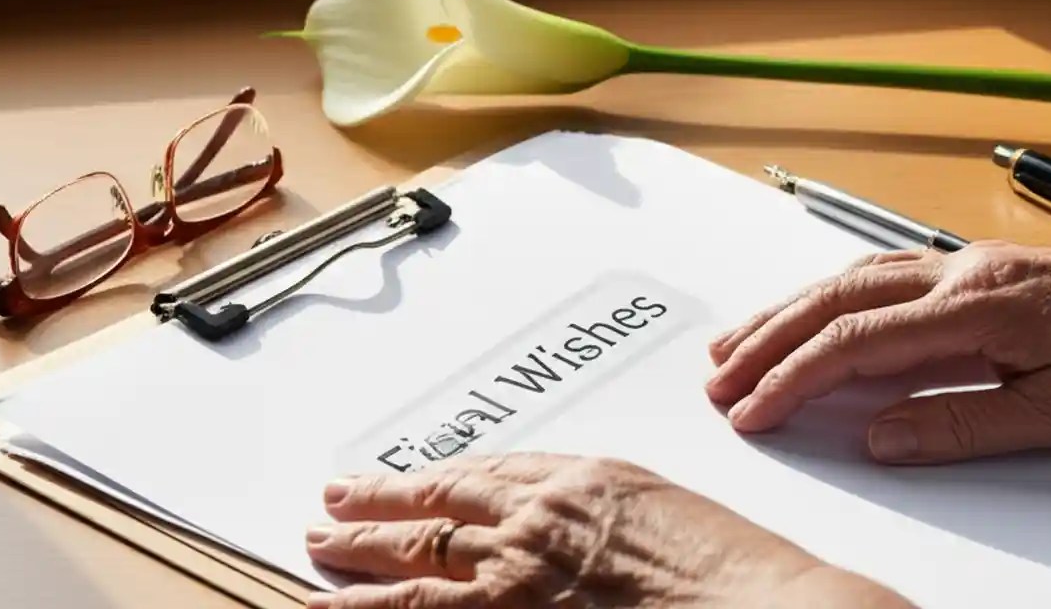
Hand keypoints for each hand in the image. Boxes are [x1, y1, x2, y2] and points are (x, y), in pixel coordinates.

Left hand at [305, 453, 914, 608]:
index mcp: (581, 482)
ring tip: (314, 547)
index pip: (485, 473)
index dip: (436, 478)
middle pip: (436, 504)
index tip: (409, 480)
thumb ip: (602, 519)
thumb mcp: (667, 517)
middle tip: (334, 501)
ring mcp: (519, 578)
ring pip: (412, 561)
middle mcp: (539, 520)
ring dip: (355, 555)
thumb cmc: (735, 574)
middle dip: (378, 504)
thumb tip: (563, 537)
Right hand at [706, 221, 1050, 464]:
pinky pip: (875, 271)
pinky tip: (805, 308)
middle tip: (715, 378)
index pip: (856, 344)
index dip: (793, 380)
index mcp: (976, 308)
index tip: (752, 412)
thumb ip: (965, 424)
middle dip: (766, 341)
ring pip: (847, 278)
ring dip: (784, 311)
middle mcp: (955, 273)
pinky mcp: (969, 266)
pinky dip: (825, 293)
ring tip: (734, 342)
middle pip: (834, 301)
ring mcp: (959, 262)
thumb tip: (880, 436)